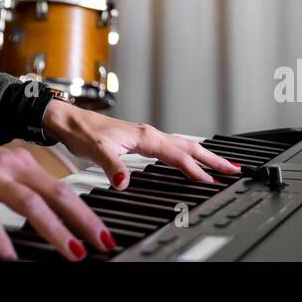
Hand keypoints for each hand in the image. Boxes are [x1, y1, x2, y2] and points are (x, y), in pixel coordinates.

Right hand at [0, 121, 114, 260]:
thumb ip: (17, 188)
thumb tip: (44, 214)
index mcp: (19, 160)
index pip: (62, 188)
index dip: (86, 212)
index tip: (101, 234)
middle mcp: (9, 164)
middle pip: (56, 193)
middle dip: (83, 221)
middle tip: (101, 243)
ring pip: (30, 203)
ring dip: (54, 230)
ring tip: (70, 252)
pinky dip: (0, 237)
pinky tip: (8, 257)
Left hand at [40, 100, 241, 191]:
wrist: (67, 119)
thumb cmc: (80, 131)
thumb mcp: (95, 151)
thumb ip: (112, 166)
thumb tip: (125, 181)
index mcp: (144, 136)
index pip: (177, 156)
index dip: (194, 170)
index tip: (211, 181)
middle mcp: (149, 134)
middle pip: (188, 147)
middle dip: (212, 159)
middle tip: (234, 170)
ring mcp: (146, 136)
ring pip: (182, 145)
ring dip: (203, 155)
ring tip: (221, 165)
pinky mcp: (140, 139)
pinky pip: (172, 146)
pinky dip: (187, 153)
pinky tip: (188, 159)